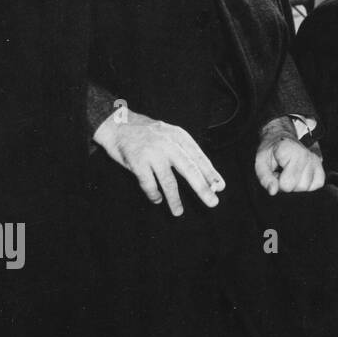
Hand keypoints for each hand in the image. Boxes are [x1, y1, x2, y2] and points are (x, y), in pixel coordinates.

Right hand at [93, 107, 224, 216]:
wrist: (117, 124)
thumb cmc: (148, 134)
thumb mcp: (170, 135)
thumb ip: (184, 153)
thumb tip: (204, 178)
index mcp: (180, 137)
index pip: (199, 157)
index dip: (210, 173)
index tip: (220, 187)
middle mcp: (168, 144)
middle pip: (189, 169)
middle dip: (202, 188)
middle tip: (213, 202)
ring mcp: (152, 153)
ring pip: (168, 181)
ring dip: (174, 199)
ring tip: (178, 212)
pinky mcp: (137, 161)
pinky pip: (148, 183)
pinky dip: (154, 194)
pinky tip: (157, 200)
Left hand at [255, 117, 324, 195]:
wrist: (282, 139)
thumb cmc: (271, 151)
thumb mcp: (261, 163)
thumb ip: (265, 178)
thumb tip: (273, 191)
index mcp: (289, 151)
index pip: (286, 183)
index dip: (278, 182)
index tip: (275, 171)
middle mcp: (306, 154)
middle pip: (299, 186)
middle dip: (288, 184)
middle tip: (282, 172)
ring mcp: (315, 159)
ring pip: (308, 186)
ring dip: (297, 184)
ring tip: (290, 173)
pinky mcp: (321, 165)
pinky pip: (318, 183)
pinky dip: (308, 184)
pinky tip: (300, 176)